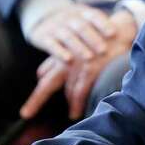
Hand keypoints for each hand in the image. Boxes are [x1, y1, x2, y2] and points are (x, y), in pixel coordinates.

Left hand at [20, 10, 136, 119]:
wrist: (118, 30)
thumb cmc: (99, 39)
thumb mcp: (78, 45)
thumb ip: (64, 58)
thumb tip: (45, 73)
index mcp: (62, 54)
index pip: (45, 73)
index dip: (40, 84)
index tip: (32, 98)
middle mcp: (66, 60)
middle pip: (46, 84)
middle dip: (36, 100)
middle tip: (26, 114)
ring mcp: (77, 66)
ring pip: (68, 91)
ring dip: (69, 103)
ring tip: (72, 114)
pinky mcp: (90, 69)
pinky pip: (80, 92)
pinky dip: (77, 104)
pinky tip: (75, 113)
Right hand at [27, 3, 123, 62]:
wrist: (42, 16)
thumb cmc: (72, 23)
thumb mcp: (84, 19)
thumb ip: (101, 26)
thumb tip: (129, 34)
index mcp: (81, 12)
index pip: (93, 15)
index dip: (103, 24)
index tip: (114, 33)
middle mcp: (68, 18)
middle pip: (81, 26)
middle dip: (93, 38)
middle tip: (104, 50)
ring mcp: (55, 27)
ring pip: (67, 35)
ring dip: (79, 47)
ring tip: (89, 58)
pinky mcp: (42, 37)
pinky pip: (51, 44)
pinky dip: (59, 52)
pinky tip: (68, 60)